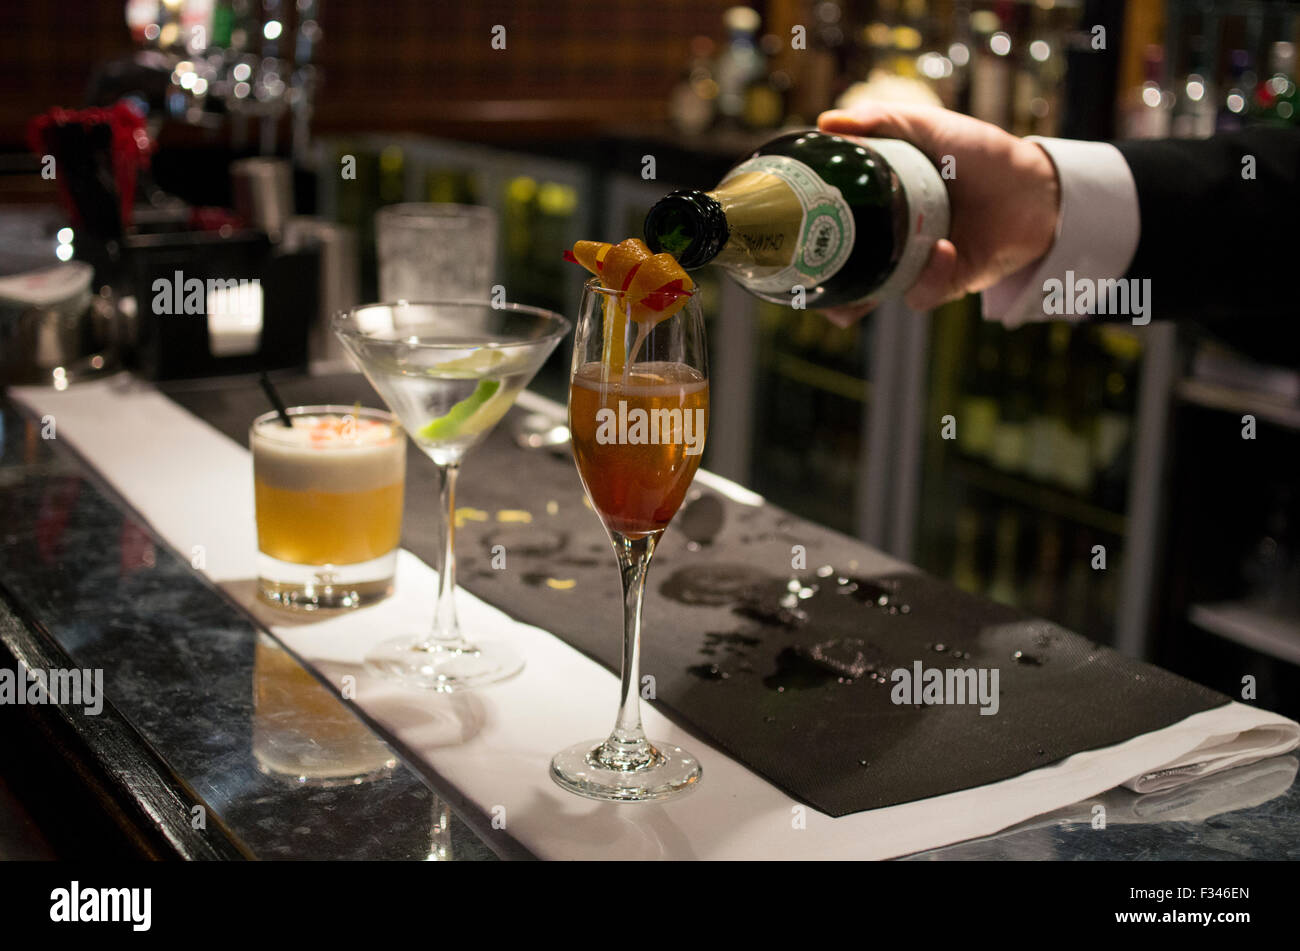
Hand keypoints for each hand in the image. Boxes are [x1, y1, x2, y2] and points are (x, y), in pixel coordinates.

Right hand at [816, 103, 1060, 324]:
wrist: (1035, 184)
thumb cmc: (979, 154)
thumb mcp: (926, 127)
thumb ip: (880, 122)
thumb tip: (827, 122)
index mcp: (878, 208)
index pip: (832, 229)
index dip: (806, 239)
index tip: (784, 239)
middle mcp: (891, 242)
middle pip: (844, 275)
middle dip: (823, 292)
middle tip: (808, 288)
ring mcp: (915, 266)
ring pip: (877, 294)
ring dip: (867, 292)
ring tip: (859, 293)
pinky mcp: (945, 284)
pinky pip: (924, 292)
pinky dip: (931, 273)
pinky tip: (944, 247)